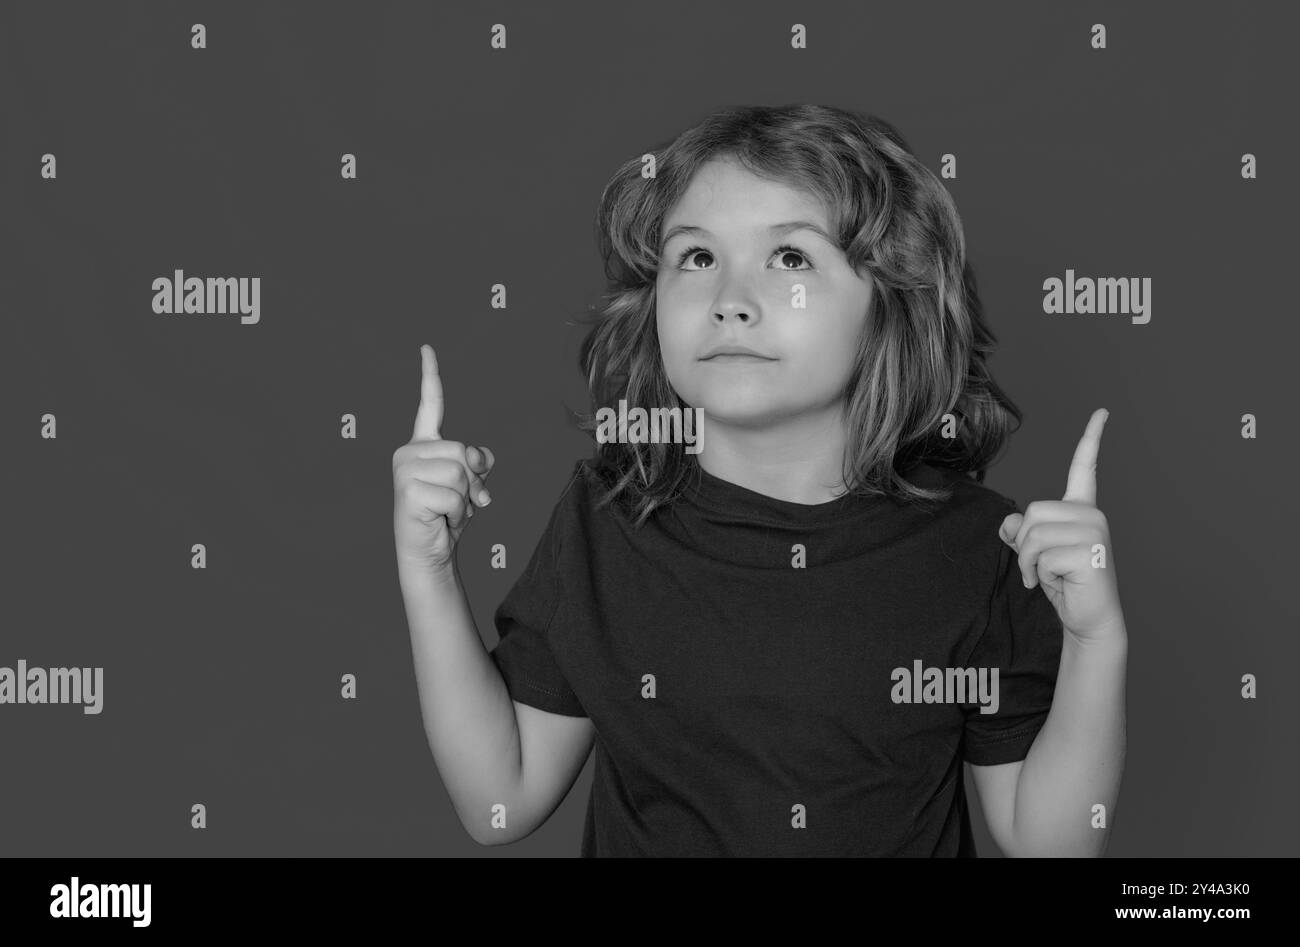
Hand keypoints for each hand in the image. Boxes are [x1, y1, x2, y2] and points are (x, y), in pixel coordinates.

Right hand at [392, 344, 494, 573]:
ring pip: (460, 473)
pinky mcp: (407, 490)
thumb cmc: (447, 516)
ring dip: (466, 500)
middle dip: (473, 480)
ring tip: (448, 511)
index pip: (429, 404)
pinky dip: (458, 513)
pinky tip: (441, 520)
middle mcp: (409, 452)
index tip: (427, 347)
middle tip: (462, 501)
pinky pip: (454, 495)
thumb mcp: (470, 484)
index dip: (429, 375)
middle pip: (462, 451)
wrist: (429, 551)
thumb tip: (478, 458)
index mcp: (423, 444)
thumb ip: (477, 462)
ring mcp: (404, 470)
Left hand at [998, 408, 1123, 643]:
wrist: (1087, 618)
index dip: (1092, 438)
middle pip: (1033, 511)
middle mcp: (1092, 515)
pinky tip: (1057, 584)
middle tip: (1040, 567)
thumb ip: (1019, 531)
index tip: (1103, 411)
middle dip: (1023, 544)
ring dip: (1027, 561)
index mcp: (1082, 508)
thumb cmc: (1063, 583)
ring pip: (1033, 534)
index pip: (1085, 467)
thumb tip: (1010, 523)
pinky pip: (1040, 556)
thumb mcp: (1035, 552)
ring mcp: (1095, 532)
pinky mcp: (1091, 553)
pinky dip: (1037, 574)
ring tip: (1045, 576)